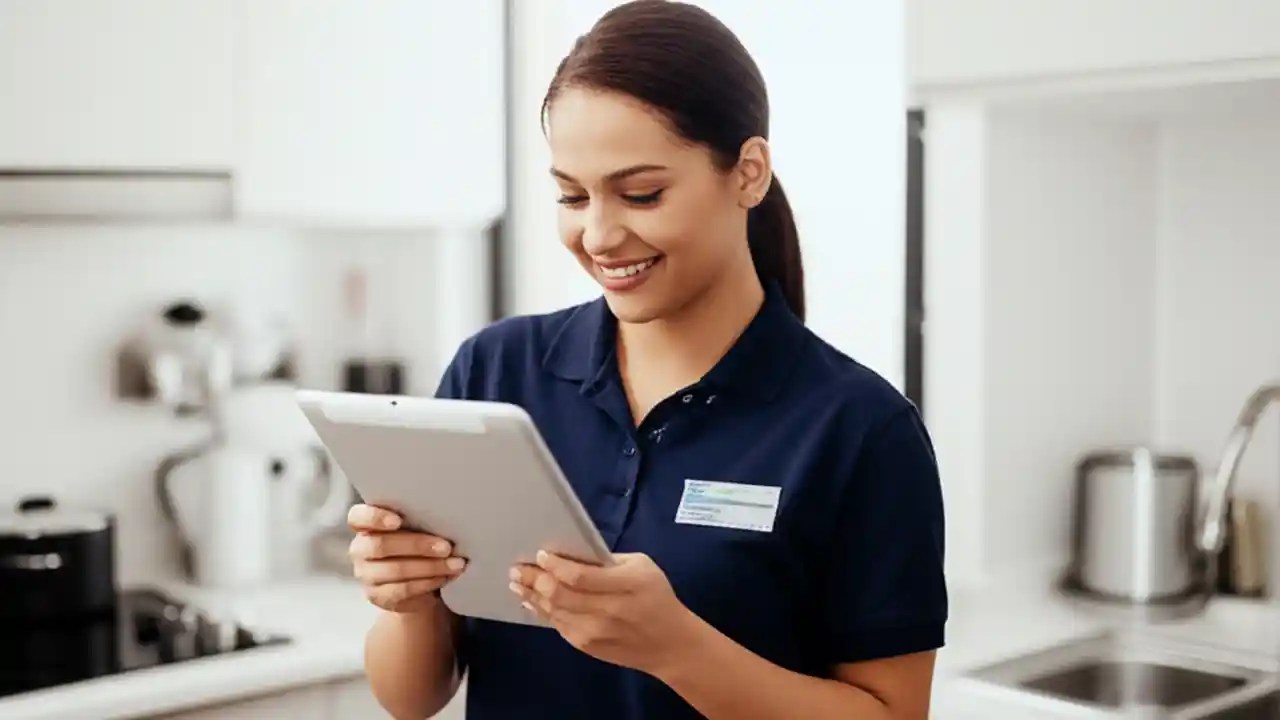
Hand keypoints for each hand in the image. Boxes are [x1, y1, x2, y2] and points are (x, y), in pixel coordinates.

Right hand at [347, 504, 466, 613]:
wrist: (415, 582)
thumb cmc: (416, 543)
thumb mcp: (414, 527)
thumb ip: (418, 519)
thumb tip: (446, 515)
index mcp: (364, 524)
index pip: (358, 517)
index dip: (375, 517)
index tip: (398, 520)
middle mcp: (360, 549)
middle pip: (381, 545)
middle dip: (417, 545)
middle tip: (447, 547)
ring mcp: (366, 575)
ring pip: (395, 570)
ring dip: (430, 567)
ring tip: (455, 564)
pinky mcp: (378, 596)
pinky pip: (403, 590)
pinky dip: (428, 582)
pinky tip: (446, 577)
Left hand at [510, 551, 697, 674]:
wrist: (670, 645)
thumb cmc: (656, 597)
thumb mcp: (642, 568)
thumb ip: (609, 562)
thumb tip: (572, 554)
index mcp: (626, 584)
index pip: (580, 576)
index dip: (555, 565)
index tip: (540, 553)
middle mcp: (608, 610)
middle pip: (560, 595)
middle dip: (535, 579)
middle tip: (518, 567)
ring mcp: (595, 632)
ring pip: (553, 611)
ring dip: (531, 595)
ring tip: (517, 581)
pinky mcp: (586, 646)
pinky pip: (557, 625)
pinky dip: (541, 611)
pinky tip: (531, 600)